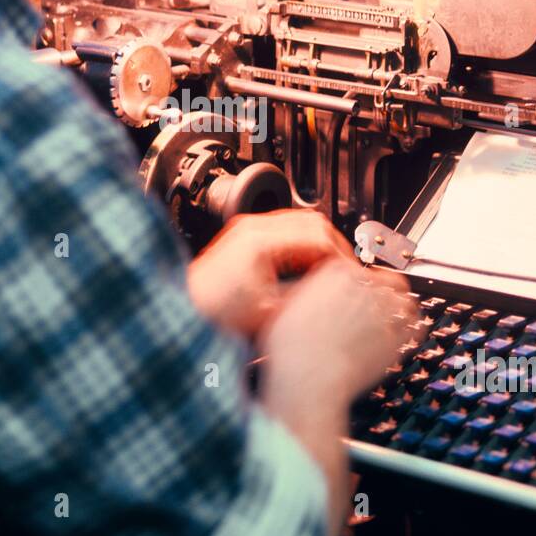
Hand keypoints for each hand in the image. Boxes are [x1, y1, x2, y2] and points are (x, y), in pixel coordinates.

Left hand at [187, 208, 353, 339]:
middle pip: (313, 221)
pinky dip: (301, 245)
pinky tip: (305, 267)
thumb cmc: (214, 313)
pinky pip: (284, 230)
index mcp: (263, 240)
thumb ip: (308, 296)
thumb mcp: (271, 312)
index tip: (352, 276)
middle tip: (347, 270)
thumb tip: (337, 291)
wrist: (183, 312)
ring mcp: (246, 228)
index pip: (319, 237)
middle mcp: (254, 226)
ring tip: (329, 270)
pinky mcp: (242, 236)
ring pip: (299, 222)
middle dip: (335, 246)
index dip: (342, 258)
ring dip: (319, 243)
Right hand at [260, 259, 419, 408]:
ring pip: (405, 299)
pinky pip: (416, 326)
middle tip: (376, 303)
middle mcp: (364, 285)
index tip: (355, 291)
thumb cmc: (292, 348)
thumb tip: (307, 294)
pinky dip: (412, 328)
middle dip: (382, 290)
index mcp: (337, 271)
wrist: (309, 377)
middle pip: (385, 278)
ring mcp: (384, 310)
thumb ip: (304, 293)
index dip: (357, 280)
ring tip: (394, 315)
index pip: (356, 266)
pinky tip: (406, 332)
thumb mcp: (284, 306)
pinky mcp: (397, 336)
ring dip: (400, 306)